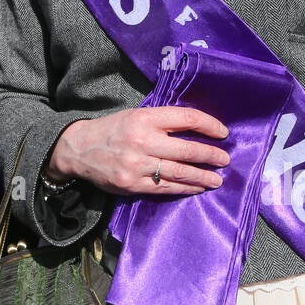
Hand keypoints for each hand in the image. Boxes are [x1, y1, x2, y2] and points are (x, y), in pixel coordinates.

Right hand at [45, 106, 229, 195]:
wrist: (79, 149)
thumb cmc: (113, 130)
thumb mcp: (136, 115)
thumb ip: (162, 121)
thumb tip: (197, 129)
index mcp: (145, 118)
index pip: (187, 118)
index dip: (209, 125)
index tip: (222, 132)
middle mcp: (143, 140)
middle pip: (188, 149)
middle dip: (211, 155)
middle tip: (225, 159)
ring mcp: (138, 164)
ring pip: (180, 172)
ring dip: (203, 176)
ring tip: (217, 179)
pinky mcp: (133, 184)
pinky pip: (166, 188)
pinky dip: (185, 188)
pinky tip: (197, 188)